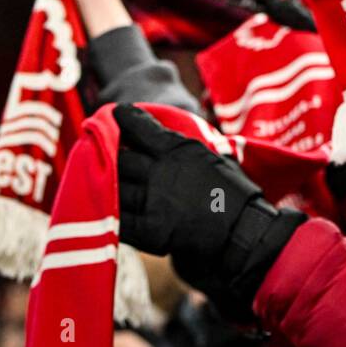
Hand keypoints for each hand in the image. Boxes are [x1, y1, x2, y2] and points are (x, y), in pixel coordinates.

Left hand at [115, 105, 304, 321]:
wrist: (244, 232)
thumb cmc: (235, 193)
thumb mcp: (213, 157)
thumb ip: (185, 150)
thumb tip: (166, 140)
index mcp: (178, 150)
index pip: (140, 128)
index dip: (126, 119)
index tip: (117, 114)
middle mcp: (160, 172)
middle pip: (120, 157)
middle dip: (110, 152)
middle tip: (104, 150)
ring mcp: (152, 201)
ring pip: (113, 186)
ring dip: (105, 182)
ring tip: (101, 179)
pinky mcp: (148, 230)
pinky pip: (118, 218)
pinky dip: (108, 211)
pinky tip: (105, 207)